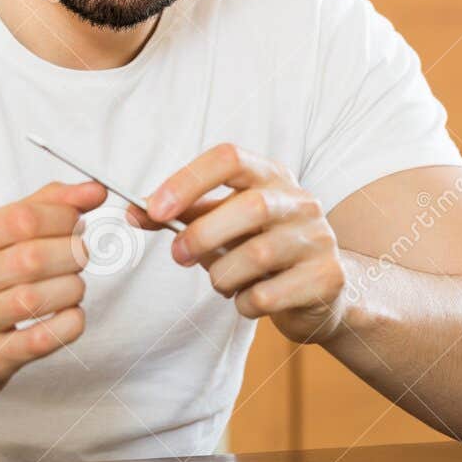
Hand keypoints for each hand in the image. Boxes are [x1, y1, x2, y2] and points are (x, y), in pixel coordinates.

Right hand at [0, 181, 105, 400]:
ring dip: (72, 288)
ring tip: (71, 286)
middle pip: (31, 259)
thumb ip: (36, 209)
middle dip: (71, 253)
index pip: (20, 219)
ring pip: (36, 300)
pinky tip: (68, 315)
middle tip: (77, 255)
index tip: (75, 221)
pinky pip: (40, 341)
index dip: (62, 216)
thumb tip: (92, 191)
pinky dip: (69, 324)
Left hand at [131, 144, 346, 344]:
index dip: (188, 180)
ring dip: (223, 276)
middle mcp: (300, 201)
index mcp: (270, 176)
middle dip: (203, 234)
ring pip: (258, 255)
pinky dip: (245, 303)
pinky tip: (248, 300)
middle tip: (178, 255)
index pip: (230, 158)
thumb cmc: (260, 249)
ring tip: (222, 282)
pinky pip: (269, 295)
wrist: (321, 291)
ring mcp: (318, 238)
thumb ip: (181, 214)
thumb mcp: (222, 223)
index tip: (154, 208)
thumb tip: (135, 211)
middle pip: (250, 207)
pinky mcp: (326, 278)